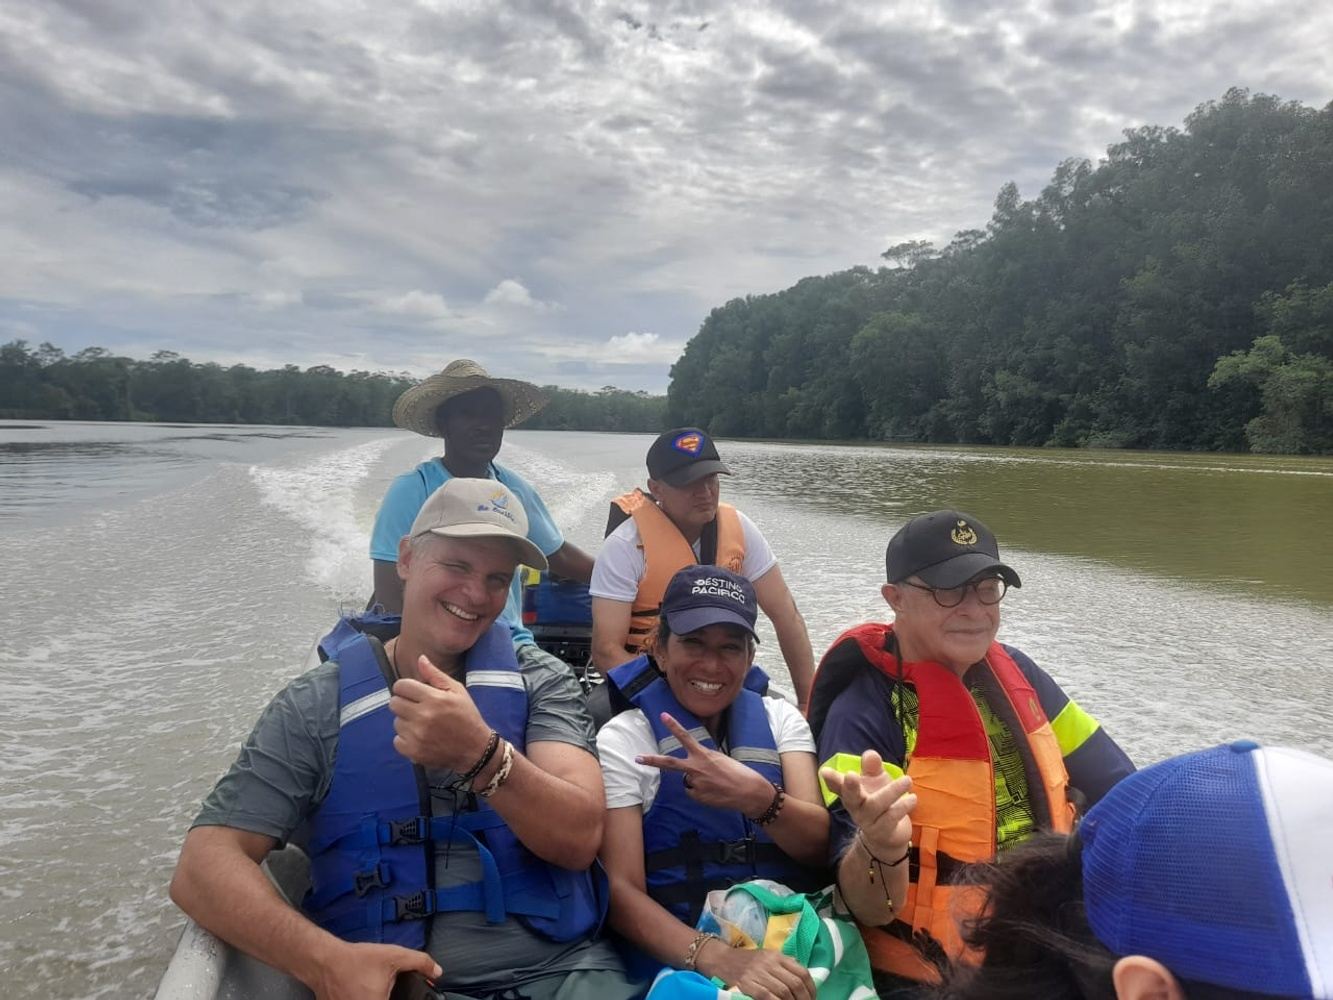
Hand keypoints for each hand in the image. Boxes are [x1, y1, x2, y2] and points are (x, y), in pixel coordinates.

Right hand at [309, 940, 440, 999]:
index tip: (399, 993)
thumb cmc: (356, 960)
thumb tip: (437, 971)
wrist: (325, 961)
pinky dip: (362, 998)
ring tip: (372, 987)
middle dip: (391, 996)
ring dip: (375, 996)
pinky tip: (362, 990)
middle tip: (385, 987)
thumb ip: (419, 962)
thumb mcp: (394, 956)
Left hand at [389, 653, 490, 772]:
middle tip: (418, 708)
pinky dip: (406, 739)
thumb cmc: (467, 716)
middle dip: (404, 703)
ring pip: (396, 722)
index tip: (413, 693)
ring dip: (406, 722)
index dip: (406, 687)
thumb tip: (420, 659)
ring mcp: (417, 736)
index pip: (401, 686)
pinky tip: (420, 737)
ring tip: (422, 724)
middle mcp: (423, 716)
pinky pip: (397, 740)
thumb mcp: (457, 691)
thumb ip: (436, 675)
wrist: (475, 749)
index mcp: (434, 698)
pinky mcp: (414, 752)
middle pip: (394, 703)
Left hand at [637, 713, 773, 815]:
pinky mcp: (697, 797)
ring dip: (697, 782)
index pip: (685, 737)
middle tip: (638, 758)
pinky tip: (714, 792)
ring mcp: (695, 784)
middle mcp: (696, 768)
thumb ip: (704, 762)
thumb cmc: (739, 773)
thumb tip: (693, 771)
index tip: (663, 715)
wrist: (749, 792)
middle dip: (652, 760)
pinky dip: (700, 793)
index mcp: (704, 755)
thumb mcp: (721, 760)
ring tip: (715, 784)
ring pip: (687, 781)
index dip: (673, 725)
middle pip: (669, 763)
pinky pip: (693, 793)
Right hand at [698, 941, 814, 999]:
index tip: (812, 998)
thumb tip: (804, 976)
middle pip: (795, 984)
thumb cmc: (747, 960)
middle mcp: (770, 963)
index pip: (802, 972)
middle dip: (804, 999)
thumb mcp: (767, 956)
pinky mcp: (748, 984)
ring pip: (784, 992)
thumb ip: (784, 963)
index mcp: (777, 955)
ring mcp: (758, 973)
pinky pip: (768, 997)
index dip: (811, 989)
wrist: (722, 960)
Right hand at [820, 749, 914, 857]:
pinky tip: (913, 798)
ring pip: (876, 805)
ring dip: (892, 791)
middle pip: (850, 798)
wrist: (887, 837)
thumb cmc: (879, 802)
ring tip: (907, 780)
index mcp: (851, 794)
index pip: (838, 786)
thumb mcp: (876, 782)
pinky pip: (891, 818)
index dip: (831, 779)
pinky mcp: (882, 832)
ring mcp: (868, 821)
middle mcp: (856, 808)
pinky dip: (902, 807)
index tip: (824, 771)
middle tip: (850, 774)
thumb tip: (870, 754)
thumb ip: (873, 768)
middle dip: (850, 786)